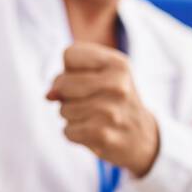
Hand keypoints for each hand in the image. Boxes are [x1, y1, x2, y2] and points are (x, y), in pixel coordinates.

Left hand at [46, 43, 159, 176]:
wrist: (141, 136)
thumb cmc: (112, 99)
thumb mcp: (100, 76)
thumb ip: (68, 76)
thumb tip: (50, 95)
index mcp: (118, 64)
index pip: (69, 55)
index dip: (70, 69)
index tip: (86, 78)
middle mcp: (118, 85)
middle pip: (63, 83)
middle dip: (66, 94)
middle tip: (86, 100)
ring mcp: (111, 112)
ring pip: (63, 110)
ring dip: (70, 115)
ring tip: (92, 116)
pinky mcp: (103, 136)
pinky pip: (67, 130)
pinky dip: (74, 132)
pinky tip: (92, 131)